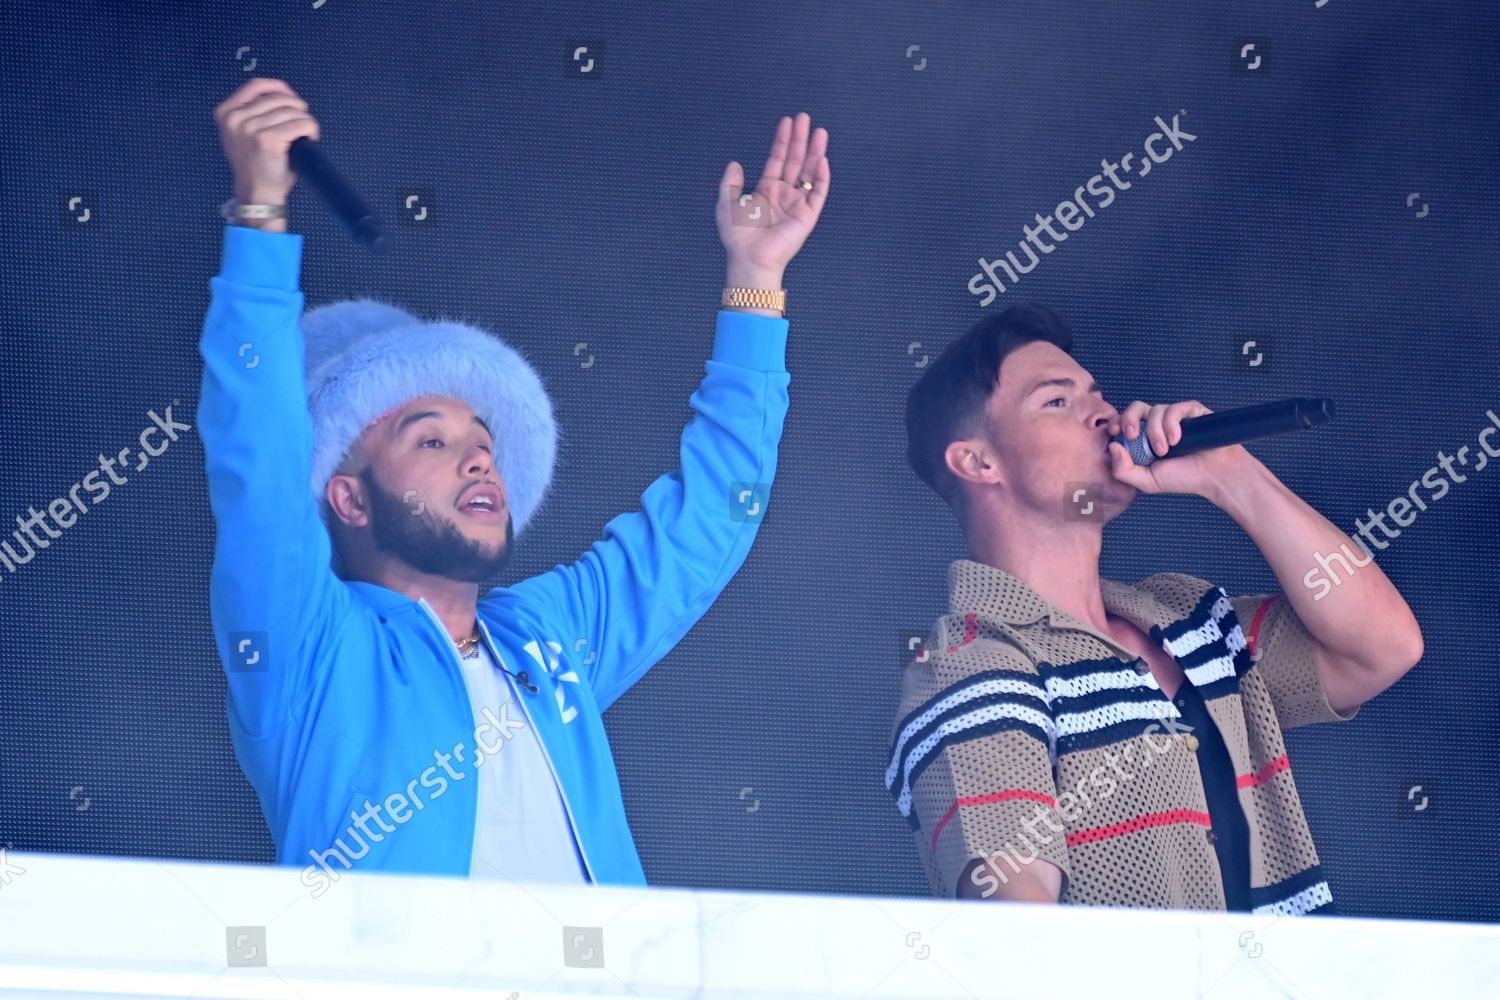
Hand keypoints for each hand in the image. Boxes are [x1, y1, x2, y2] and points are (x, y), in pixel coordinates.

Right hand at [214, 77, 320, 203]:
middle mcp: (236, 118)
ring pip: (291, 111)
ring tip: (307, 133)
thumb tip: (282, 95)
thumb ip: (253, 112)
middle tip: (302, 122)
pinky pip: (299, 124)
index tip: (291, 95)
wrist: (257, 192)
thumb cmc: (255, 165)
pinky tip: (311, 137)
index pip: (255, 86)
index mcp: (226, 113)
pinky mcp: (268, 139)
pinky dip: (310, 128)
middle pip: (278, 99)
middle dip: (296, 108)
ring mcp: (250, 128)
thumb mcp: (242, 133)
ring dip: (305, 120)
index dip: (278, 87)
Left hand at [716, 112, 829, 284]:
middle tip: (805, 118)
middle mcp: (784, 194)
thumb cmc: (738, 236)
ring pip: (810, 173)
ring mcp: (797, 203)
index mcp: (767, 190)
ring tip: (820, 132)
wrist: (750, 257)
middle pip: (796, 161)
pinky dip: (822, 178)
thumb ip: (730, 183)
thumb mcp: (727, 204)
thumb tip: (735, 163)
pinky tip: (822, 161)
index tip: (787, 122)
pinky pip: (818, 194)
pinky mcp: (807, 215)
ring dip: (815, 152)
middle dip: (801, 139)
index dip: (782, 141)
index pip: (778, 159)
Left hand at [1106, 399, 1258, 500]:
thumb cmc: (1184, 478)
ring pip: (1155, 410)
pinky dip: (1172, 424)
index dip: (1117, 422)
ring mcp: (1175, 417)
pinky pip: (1175, 408)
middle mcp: (1158, 425)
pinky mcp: (1192, 411)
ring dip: (1156, 431)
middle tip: (1133, 435)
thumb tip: (1112, 447)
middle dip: (1129, 419)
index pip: (1125, 421)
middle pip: (1136, 407)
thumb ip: (1123, 470)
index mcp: (1144, 438)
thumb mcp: (1147, 481)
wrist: (1215, 476)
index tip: (1113, 432)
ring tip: (1165, 450)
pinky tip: (1176, 440)